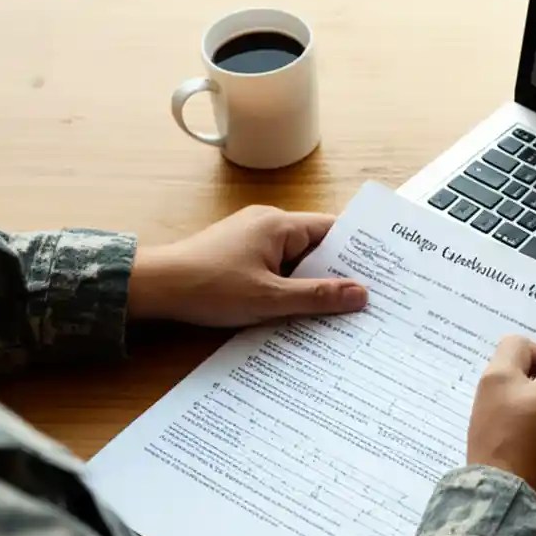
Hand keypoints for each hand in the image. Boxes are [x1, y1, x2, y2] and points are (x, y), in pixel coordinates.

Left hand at [127, 206, 367, 326]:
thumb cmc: (208, 288)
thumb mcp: (269, 299)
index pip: (333, 231)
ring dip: (312, 283)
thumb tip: (361, 294)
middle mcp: (268, 224)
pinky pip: (277, 269)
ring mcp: (252, 239)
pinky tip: (300, 310)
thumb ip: (317, 297)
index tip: (382, 273)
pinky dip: (290, 287)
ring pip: (297, 261)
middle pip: (317, 246)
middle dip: (338, 272)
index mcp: (280, 225)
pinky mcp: (240, 256)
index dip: (359, 252)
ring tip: (339, 310)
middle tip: (368, 299)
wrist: (153, 289)